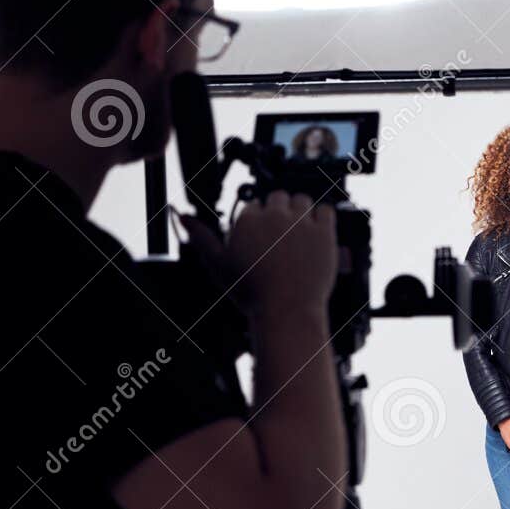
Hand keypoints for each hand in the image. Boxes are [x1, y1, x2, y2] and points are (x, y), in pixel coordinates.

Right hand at [182, 191, 336, 315]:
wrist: (286, 310)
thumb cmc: (252, 292)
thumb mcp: (218, 265)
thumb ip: (201, 238)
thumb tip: (183, 217)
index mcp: (248, 220)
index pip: (253, 206)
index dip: (257, 221)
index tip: (261, 238)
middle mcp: (275, 215)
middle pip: (278, 198)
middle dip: (278, 213)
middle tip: (280, 237)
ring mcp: (302, 222)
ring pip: (302, 200)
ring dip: (300, 211)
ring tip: (298, 233)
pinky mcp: (324, 233)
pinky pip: (326, 210)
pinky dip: (322, 217)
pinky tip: (317, 231)